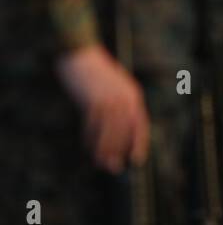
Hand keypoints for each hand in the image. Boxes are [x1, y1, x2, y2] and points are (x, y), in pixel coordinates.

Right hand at [54, 44, 149, 172]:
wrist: (80, 56)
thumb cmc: (96, 74)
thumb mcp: (115, 88)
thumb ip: (120, 106)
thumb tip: (119, 133)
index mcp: (133, 95)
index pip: (140, 124)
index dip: (139, 143)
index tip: (136, 160)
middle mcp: (124, 98)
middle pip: (124, 131)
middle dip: (119, 151)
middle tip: (113, 168)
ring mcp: (108, 99)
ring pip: (108, 132)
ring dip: (104, 149)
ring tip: (100, 163)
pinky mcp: (92, 101)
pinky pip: (92, 126)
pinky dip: (90, 138)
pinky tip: (87, 146)